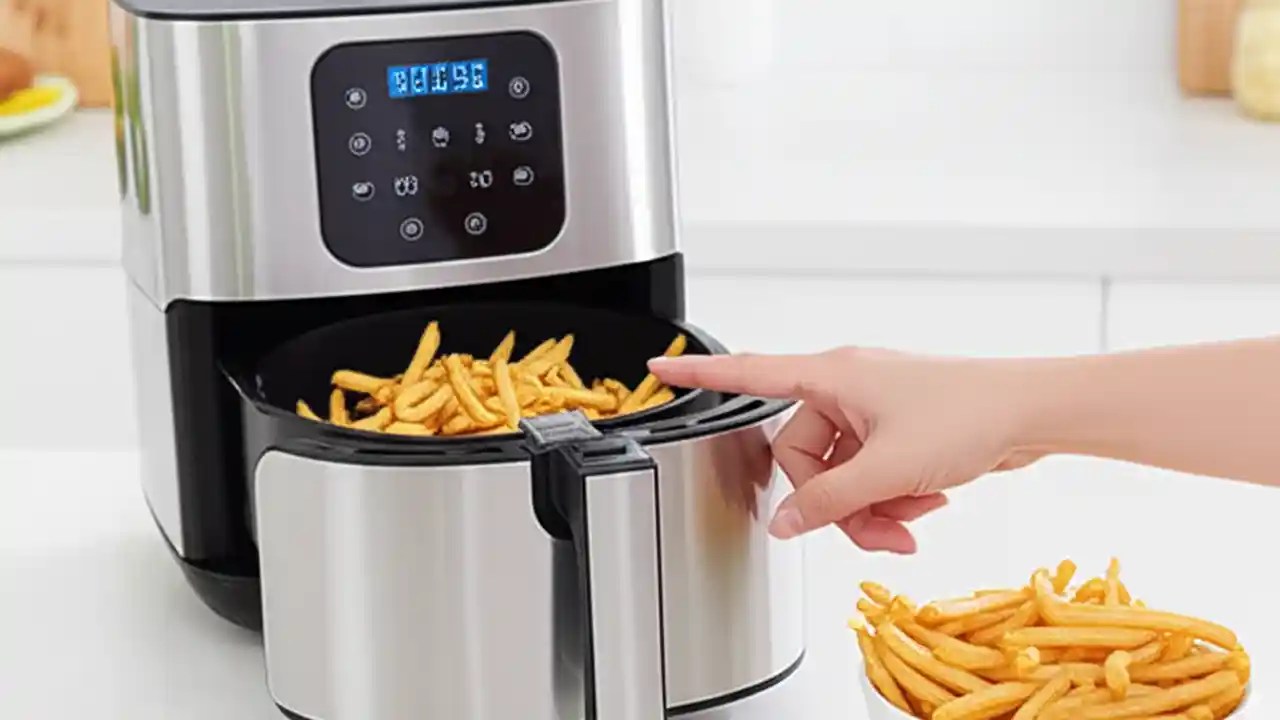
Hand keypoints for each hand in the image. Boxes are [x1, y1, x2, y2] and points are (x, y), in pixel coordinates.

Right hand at [648, 347, 1041, 552]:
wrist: (1032, 412)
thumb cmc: (969, 414)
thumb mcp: (888, 469)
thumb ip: (829, 501)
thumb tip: (784, 524)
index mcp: (832, 376)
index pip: (750, 373)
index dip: (701, 376)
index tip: (659, 368)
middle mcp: (847, 387)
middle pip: (803, 455)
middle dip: (835, 501)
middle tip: (872, 527)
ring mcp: (874, 409)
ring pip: (840, 472)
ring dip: (870, 505)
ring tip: (910, 517)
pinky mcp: (898, 428)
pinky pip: (869, 472)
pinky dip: (892, 496)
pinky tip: (924, 502)